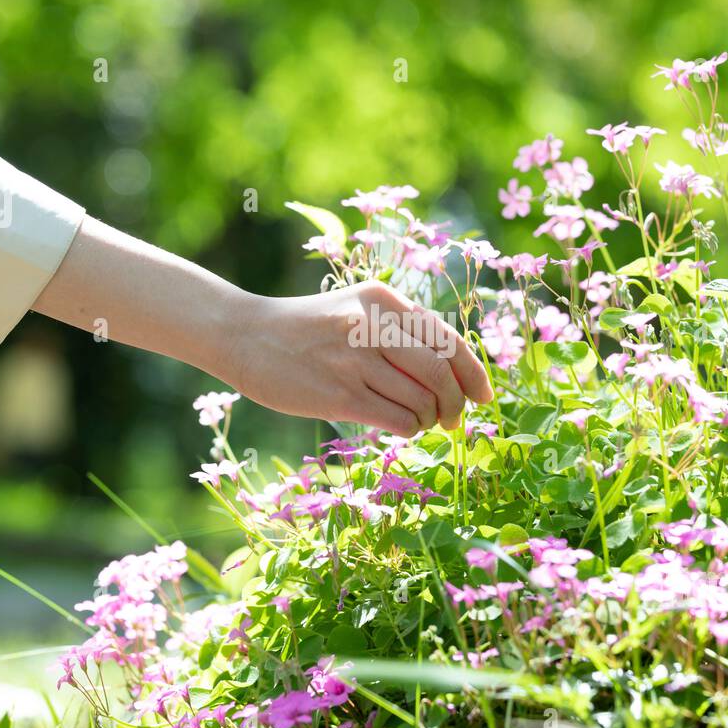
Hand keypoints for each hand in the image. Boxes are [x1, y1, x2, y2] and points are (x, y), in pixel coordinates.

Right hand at [228, 281, 494, 435]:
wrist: (242, 335)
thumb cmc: (305, 329)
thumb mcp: (355, 308)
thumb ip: (399, 329)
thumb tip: (455, 373)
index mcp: (383, 298)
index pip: (448, 339)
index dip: (474, 373)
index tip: (484, 397)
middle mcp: (372, 324)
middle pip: (442, 372)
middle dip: (456, 404)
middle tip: (452, 420)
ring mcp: (355, 359)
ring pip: (423, 401)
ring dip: (429, 420)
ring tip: (417, 421)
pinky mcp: (339, 394)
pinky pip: (399, 420)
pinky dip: (410, 429)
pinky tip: (399, 427)